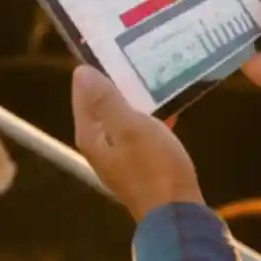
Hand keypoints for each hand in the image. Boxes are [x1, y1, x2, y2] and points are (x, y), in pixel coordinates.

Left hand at [71, 65, 203, 221]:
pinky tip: (170, 104)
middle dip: (117, 80)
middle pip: (103, 104)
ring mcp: (121, 156)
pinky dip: (151, 116)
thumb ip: (106, 101)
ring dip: (137, 97)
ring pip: (124, 116)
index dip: (94, 69)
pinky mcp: (142, 164)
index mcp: (92, 135)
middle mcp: (101, 146)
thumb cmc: (155, 168)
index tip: (113, 44)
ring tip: (155, 72)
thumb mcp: (130, 128)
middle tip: (136, 52)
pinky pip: (141, 130)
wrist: (179, 215)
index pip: (83, 92)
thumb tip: (81, 72)